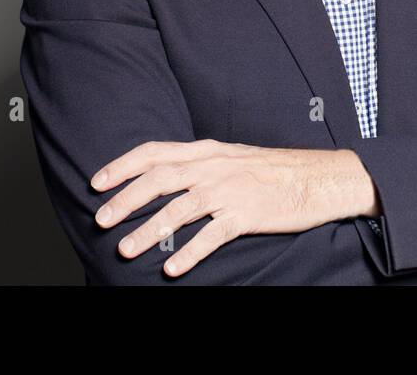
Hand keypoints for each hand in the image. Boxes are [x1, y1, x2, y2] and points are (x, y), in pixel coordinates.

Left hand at [89, 140, 371, 276]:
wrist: (319, 177)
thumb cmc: (274, 169)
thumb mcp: (232, 156)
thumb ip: (200, 163)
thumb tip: (164, 177)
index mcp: (207, 150)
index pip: (155, 151)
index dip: (123, 166)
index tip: (97, 182)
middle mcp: (214, 166)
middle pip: (160, 179)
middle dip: (126, 199)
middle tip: (101, 219)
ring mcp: (230, 190)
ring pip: (180, 208)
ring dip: (149, 230)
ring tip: (126, 250)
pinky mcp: (247, 214)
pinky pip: (212, 235)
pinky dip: (189, 252)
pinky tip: (172, 267)